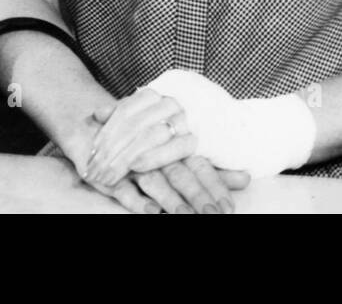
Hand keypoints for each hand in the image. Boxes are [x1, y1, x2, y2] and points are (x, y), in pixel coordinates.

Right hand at [58, 135, 248, 214]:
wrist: (93, 125)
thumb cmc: (146, 143)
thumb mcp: (179, 154)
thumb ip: (212, 168)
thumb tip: (248, 178)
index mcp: (176, 145)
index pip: (200, 166)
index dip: (215, 185)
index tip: (229, 206)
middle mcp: (158, 152)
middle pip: (181, 175)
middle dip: (198, 196)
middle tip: (215, 214)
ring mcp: (133, 162)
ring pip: (156, 181)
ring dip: (172, 200)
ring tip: (188, 216)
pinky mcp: (110, 174)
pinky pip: (124, 188)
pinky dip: (137, 200)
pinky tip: (152, 211)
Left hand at [85, 87, 196, 187]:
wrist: (182, 133)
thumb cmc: (147, 130)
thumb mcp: (129, 120)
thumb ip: (114, 116)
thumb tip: (98, 114)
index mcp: (151, 96)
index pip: (125, 112)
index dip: (106, 132)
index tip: (92, 152)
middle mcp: (168, 104)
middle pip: (134, 126)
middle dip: (111, 152)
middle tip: (95, 171)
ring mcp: (182, 121)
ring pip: (151, 136)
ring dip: (126, 158)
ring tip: (109, 175)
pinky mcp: (192, 140)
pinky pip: (173, 148)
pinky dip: (153, 158)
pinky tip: (135, 167)